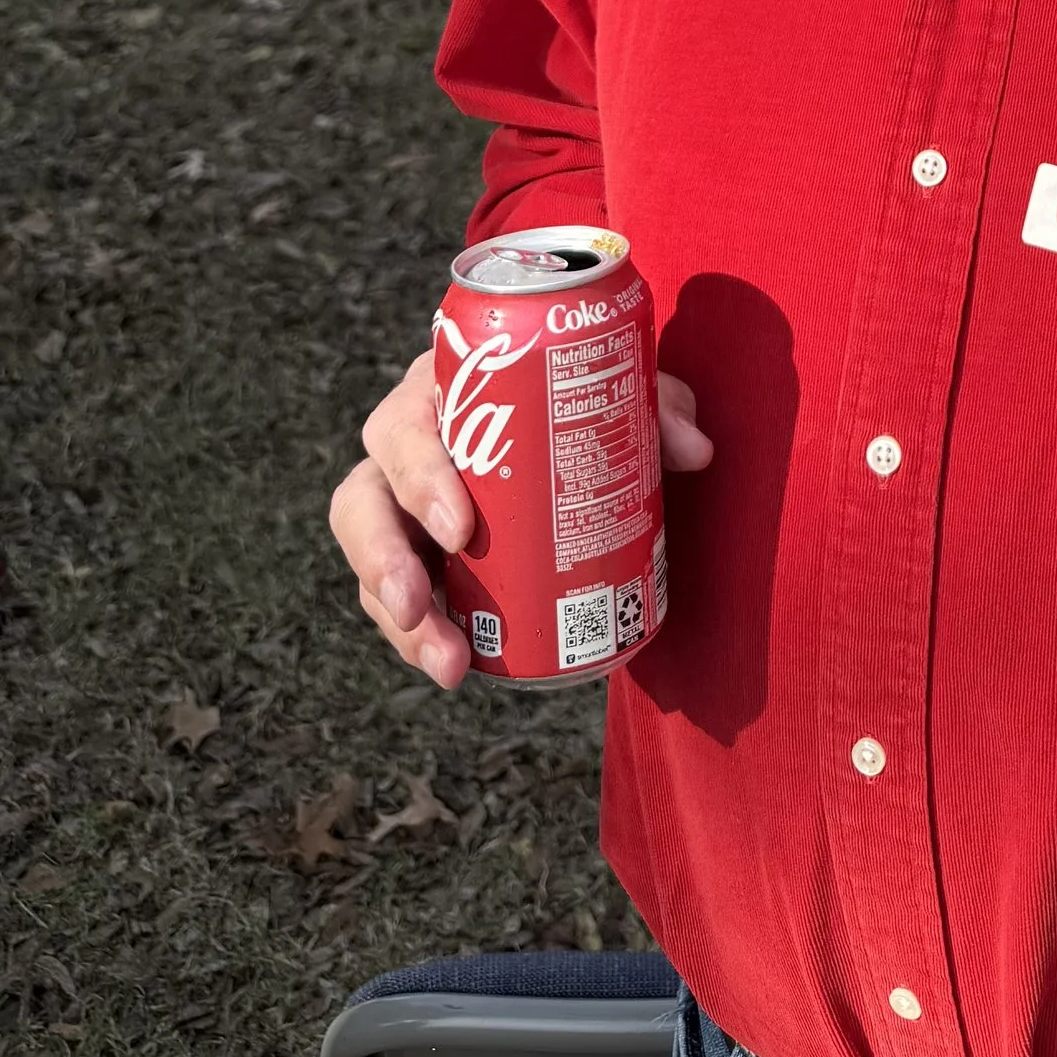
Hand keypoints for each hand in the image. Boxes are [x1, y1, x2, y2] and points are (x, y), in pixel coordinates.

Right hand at [328, 348, 714, 689]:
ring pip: (370, 560)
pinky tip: (457, 666)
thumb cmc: (582, 394)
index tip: (462, 529)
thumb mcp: (617, 390)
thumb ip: (656, 405)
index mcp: (444, 392)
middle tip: (420, 603)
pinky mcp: (417, 556)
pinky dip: (419, 636)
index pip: (405, 425)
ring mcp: (405, 508)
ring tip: (448, 663)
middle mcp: (409, 449)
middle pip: (361, 499)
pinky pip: (396, 599)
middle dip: (382, 558)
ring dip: (397, 617)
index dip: (419, 476)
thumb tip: (695, 451)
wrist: (574, 421)